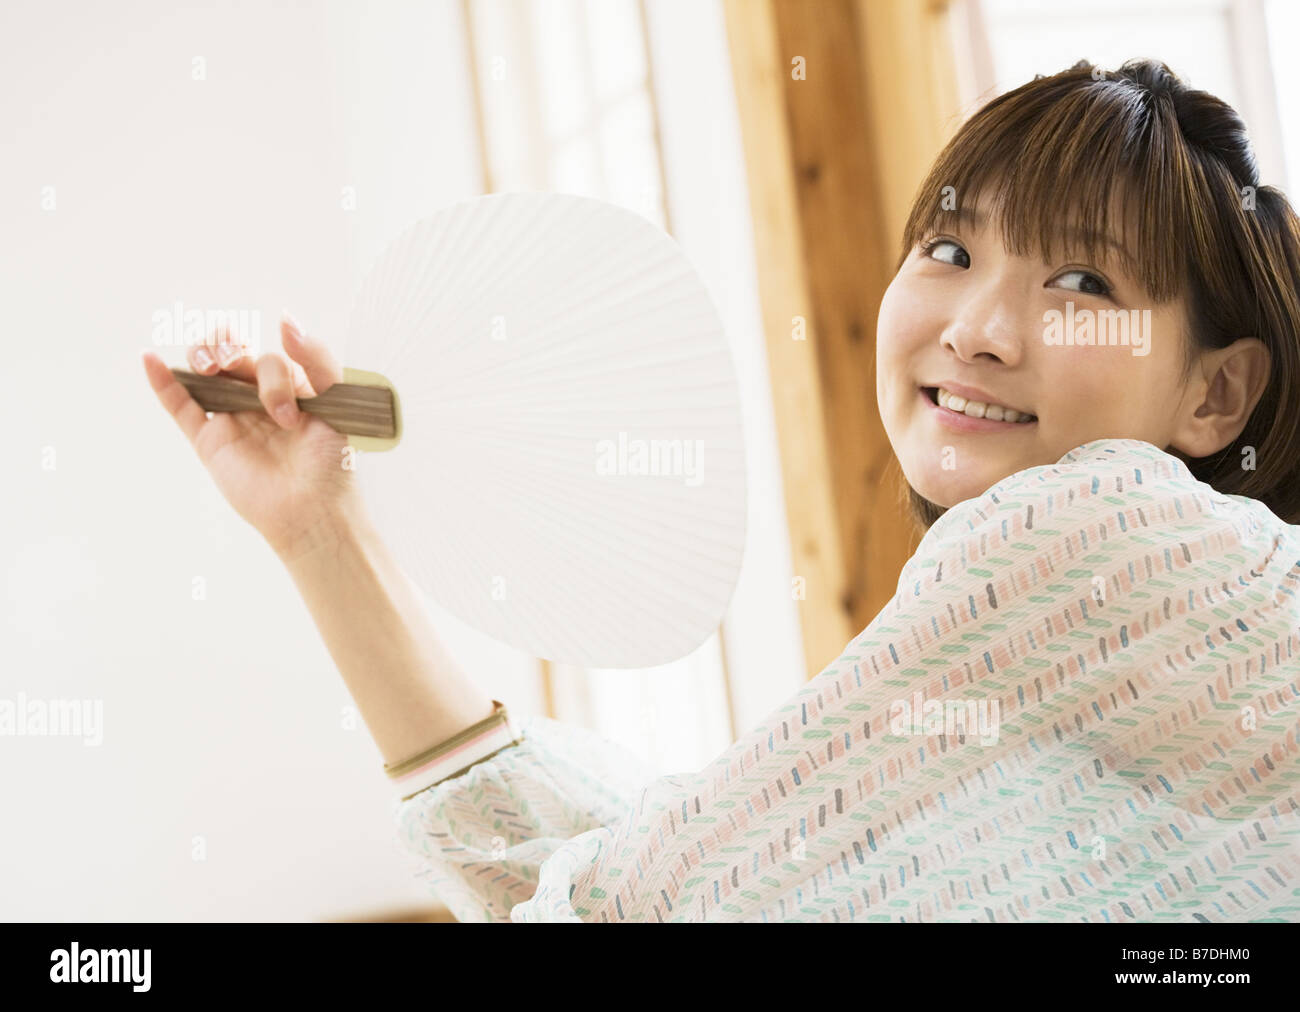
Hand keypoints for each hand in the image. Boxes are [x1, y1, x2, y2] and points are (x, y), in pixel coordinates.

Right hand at [141, 311, 367, 559]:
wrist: (313, 510)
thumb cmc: (331, 462)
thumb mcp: (337, 402)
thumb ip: (317, 358)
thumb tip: (284, 319)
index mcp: (292, 388)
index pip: (270, 357)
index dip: (275, 374)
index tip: (289, 413)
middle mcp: (259, 399)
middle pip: (231, 354)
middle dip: (228, 346)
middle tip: (235, 363)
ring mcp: (232, 418)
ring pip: (205, 374)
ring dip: (202, 355)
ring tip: (211, 366)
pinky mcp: (209, 441)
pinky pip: (180, 407)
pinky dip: (163, 382)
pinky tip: (149, 358)